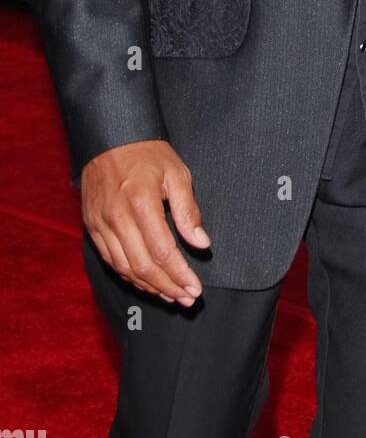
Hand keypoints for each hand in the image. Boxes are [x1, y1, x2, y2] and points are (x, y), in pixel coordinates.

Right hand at [82, 140, 210, 305]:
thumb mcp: (177, 174)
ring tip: (172, 296)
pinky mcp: (92, 227)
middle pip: (143, 267)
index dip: (180, 275)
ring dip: (150, 288)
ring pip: (125, 269)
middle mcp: (117, 218)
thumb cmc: (148, 153)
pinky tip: (147, 283)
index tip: (196, 288)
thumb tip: (202, 243)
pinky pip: (111, 261)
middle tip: (188, 299)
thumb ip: (189, 210)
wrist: (109, 138)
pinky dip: (130, 277)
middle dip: (168, 288)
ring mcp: (101, 224)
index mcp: (141, 203)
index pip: (163, 252)